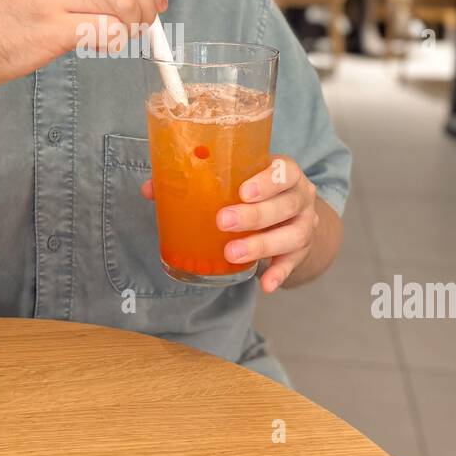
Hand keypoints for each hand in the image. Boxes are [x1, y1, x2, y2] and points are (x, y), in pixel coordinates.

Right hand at [0, 0, 166, 90]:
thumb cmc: (7, 17)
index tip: (157, 1)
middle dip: (148, 4)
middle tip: (148, 25)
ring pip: (124, 2)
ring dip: (137, 24)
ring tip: (129, 36)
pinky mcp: (54, 28)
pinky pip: (107, 31)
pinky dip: (118, 40)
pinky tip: (106, 45)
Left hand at [139, 154, 318, 292]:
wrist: (292, 211)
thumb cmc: (253, 188)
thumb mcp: (235, 177)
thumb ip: (197, 180)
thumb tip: (150, 189)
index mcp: (284, 172)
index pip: (283, 171)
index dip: (266, 181)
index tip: (242, 191)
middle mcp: (301, 197)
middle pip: (285, 205)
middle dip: (254, 215)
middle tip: (223, 221)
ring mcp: (305, 224)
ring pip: (292, 235)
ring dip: (262, 245)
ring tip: (232, 253)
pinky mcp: (302, 250)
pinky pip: (293, 263)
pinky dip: (279, 274)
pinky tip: (265, 284)